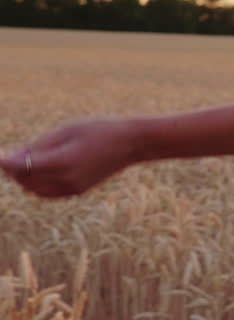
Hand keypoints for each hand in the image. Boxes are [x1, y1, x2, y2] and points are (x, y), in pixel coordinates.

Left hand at [0, 117, 141, 198]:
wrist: (132, 143)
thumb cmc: (100, 129)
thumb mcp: (67, 130)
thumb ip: (39, 145)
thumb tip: (10, 157)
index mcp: (63, 162)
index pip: (22, 166)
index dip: (5, 162)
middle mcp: (66, 180)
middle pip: (25, 180)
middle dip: (13, 169)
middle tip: (7, 154)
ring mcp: (72, 188)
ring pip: (34, 189)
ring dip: (24, 178)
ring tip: (22, 161)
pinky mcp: (77, 191)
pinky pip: (47, 193)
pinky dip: (36, 185)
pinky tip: (39, 171)